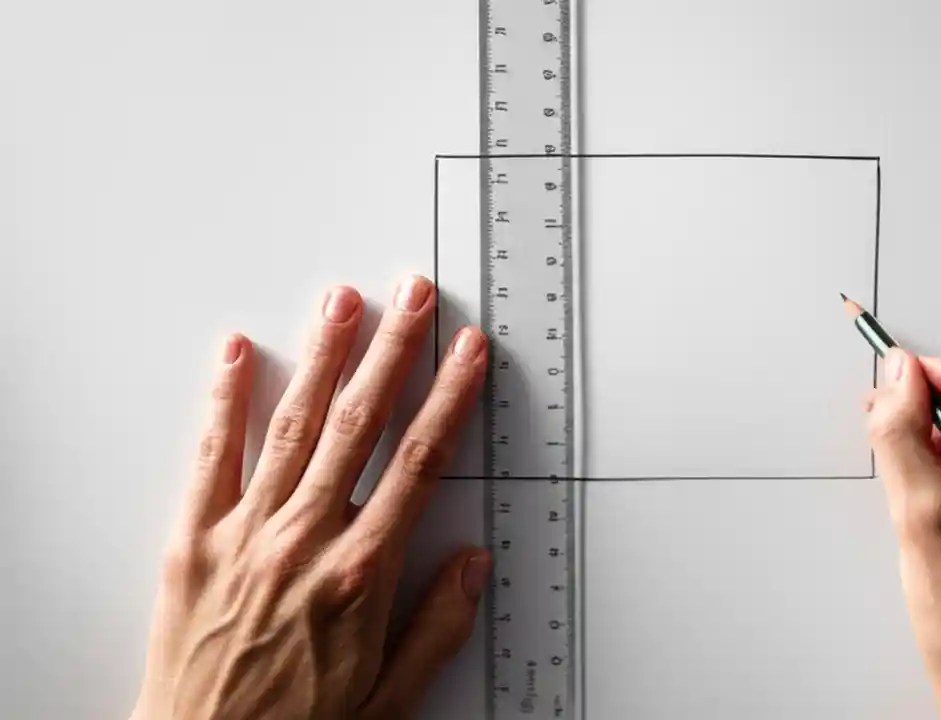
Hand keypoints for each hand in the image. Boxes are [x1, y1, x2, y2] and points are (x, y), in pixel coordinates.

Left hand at [133, 277, 490, 719]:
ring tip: (343, 303)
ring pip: (295, 425)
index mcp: (361, 574)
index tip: (465, 356)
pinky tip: (237, 354)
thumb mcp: (389, 697)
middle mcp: (305, 540)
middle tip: (412, 298)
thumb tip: (473, 565)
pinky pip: (212, 456)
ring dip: (324, 356)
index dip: (448, 398)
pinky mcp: (193, 539)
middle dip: (393, 351)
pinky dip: (225, 400)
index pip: (418, 463)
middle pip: (362, 424)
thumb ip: (437, 626)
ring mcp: (246, 533)